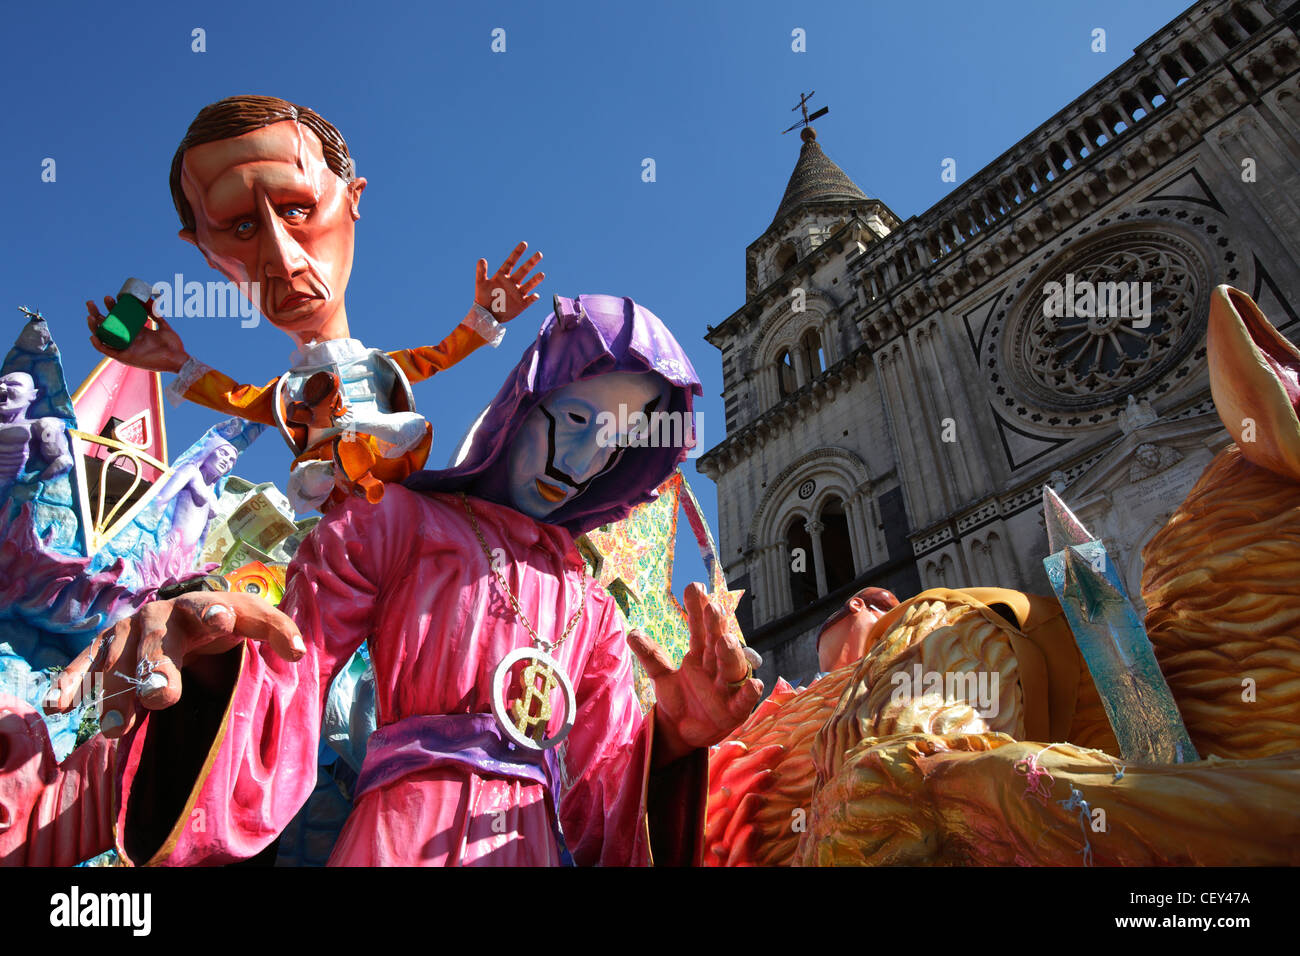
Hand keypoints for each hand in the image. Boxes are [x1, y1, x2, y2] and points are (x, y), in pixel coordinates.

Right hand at [45, 591, 304, 738]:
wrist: (181, 616)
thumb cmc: (222, 624)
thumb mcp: (252, 623)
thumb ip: (277, 631)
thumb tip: (299, 653)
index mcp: (201, 608)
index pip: (211, 608)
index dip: (216, 611)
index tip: (222, 618)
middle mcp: (160, 618)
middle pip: (157, 642)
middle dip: (158, 667)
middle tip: (162, 695)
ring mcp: (127, 633)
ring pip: (118, 663)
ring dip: (116, 693)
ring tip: (118, 728)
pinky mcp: (104, 649)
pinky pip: (84, 667)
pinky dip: (71, 684)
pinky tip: (58, 706)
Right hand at [86, 295, 189, 373]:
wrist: (179, 359)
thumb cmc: (173, 344)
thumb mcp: (163, 324)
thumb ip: (155, 313)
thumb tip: (147, 297)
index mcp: (134, 331)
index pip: (118, 317)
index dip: (111, 308)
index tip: (111, 297)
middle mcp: (127, 339)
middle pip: (106, 325)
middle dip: (97, 313)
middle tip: (93, 302)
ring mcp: (125, 348)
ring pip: (103, 337)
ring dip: (94, 326)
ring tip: (90, 315)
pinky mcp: (125, 358)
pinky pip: (107, 351)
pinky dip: (99, 344)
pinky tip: (93, 335)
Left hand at [474, 241, 543, 322]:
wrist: (487, 315)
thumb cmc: (482, 298)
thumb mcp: (480, 284)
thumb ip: (481, 272)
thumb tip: (482, 259)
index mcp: (503, 275)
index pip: (511, 262)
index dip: (517, 253)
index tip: (524, 243)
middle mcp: (512, 282)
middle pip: (524, 270)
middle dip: (531, 262)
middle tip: (539, 254)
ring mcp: (518, 293)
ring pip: (529, 284)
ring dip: (535, 280)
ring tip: (541, 274)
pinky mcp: (522, 304)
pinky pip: (530, 300)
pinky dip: (533, 298)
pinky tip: (536, 295)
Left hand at [628, 582, 762, 766]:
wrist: (682, 732)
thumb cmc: (678, 698)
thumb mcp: (662, 676)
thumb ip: (651, 655)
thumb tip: (632, 632)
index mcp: (701, 654)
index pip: (699, 628)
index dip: (697, 608)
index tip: (694, 586)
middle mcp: (716, 666)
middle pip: (716, 641)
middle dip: (716, 625)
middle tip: (712, 607)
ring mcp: (726, 687)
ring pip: (731, 666)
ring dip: (731, 652)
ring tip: (725, 639)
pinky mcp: (734, 711)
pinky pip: (744, 701)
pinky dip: (749, 693)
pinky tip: (755, 683)